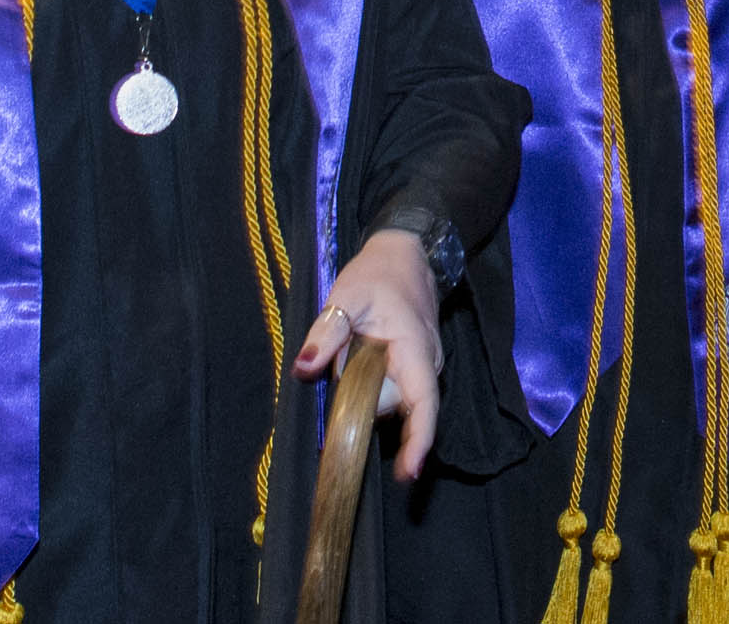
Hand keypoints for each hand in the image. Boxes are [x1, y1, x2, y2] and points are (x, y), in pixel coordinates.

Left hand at [295, 229, 443, 481]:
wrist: (405, 254)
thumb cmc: (378, 273)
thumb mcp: (347, 295)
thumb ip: (326, 332)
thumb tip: (303, 368)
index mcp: (415, 350)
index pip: (423, 404)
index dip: (417, 442)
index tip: (407, 475)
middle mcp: (425, 366)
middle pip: (392, 405)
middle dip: (362, 394)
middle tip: (345, 352)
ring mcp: (419, 368)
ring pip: (388, 397)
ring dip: (363, 385)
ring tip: (352, 345)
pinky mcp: (411, 368)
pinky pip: (391, 388)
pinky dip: (370, 383)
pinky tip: (357, 359)